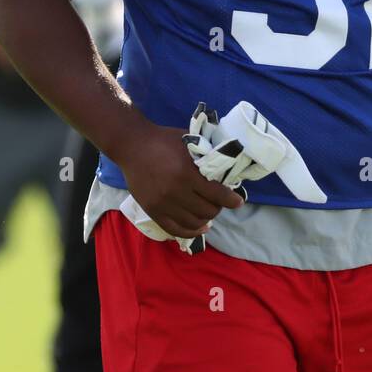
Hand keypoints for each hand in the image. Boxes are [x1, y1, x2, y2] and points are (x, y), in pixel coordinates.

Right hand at [116, 122, 244, 239]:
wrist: (133, 146)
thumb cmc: (164, 140)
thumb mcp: (189, 142)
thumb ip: (207, 154)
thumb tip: (228, 165)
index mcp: (186, 173)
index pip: (216, 194)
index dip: (231, 200)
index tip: (238, 202)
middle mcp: (175, 192)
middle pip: (207, 211)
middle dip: (218, 208)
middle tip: (220, 202)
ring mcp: (162, 204)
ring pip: (193, 222)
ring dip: (206, 220)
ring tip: (209, 213)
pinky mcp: (152, 211)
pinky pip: (174, 229)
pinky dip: (190, 232)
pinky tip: (200, 227)